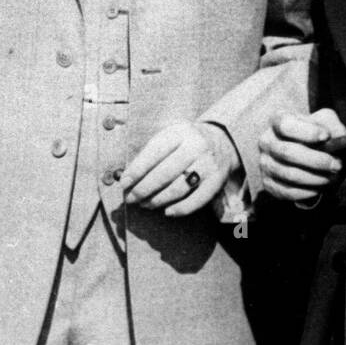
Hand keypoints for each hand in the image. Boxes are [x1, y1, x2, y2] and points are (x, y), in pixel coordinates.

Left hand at [122, 121, 240, 216]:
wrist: (221, 141)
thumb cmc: (185, 142)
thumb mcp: (169, 136)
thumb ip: (150, 153)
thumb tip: (127, 178)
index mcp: (180, 132)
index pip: (154, 153)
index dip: (137, 170)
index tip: (123, 183)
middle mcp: (196, 146)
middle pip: (165, 173)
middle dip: (143, 189)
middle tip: (130, 199)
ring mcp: (208, 164)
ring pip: (179, 188)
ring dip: (158, 200)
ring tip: (144, 205)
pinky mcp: (216, 181)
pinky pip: (197, 200)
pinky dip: (181, 209)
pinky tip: (167, 212)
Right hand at [259, 108, 345, 201]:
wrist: (304, 154)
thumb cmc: (317, 136)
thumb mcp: (326, 123)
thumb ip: (337, 126)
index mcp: (278, 120)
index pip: (286, 125)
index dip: (306, 132)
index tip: (326, 137)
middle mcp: (266, 141)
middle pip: (287, 152)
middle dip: (316, 160)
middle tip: (338, 165)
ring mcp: (265, 163)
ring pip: (289, 174)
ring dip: (315, 178)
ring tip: (333, 177)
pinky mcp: (267, 183)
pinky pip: (287, 192)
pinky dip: (307, 192)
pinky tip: (321, 187)